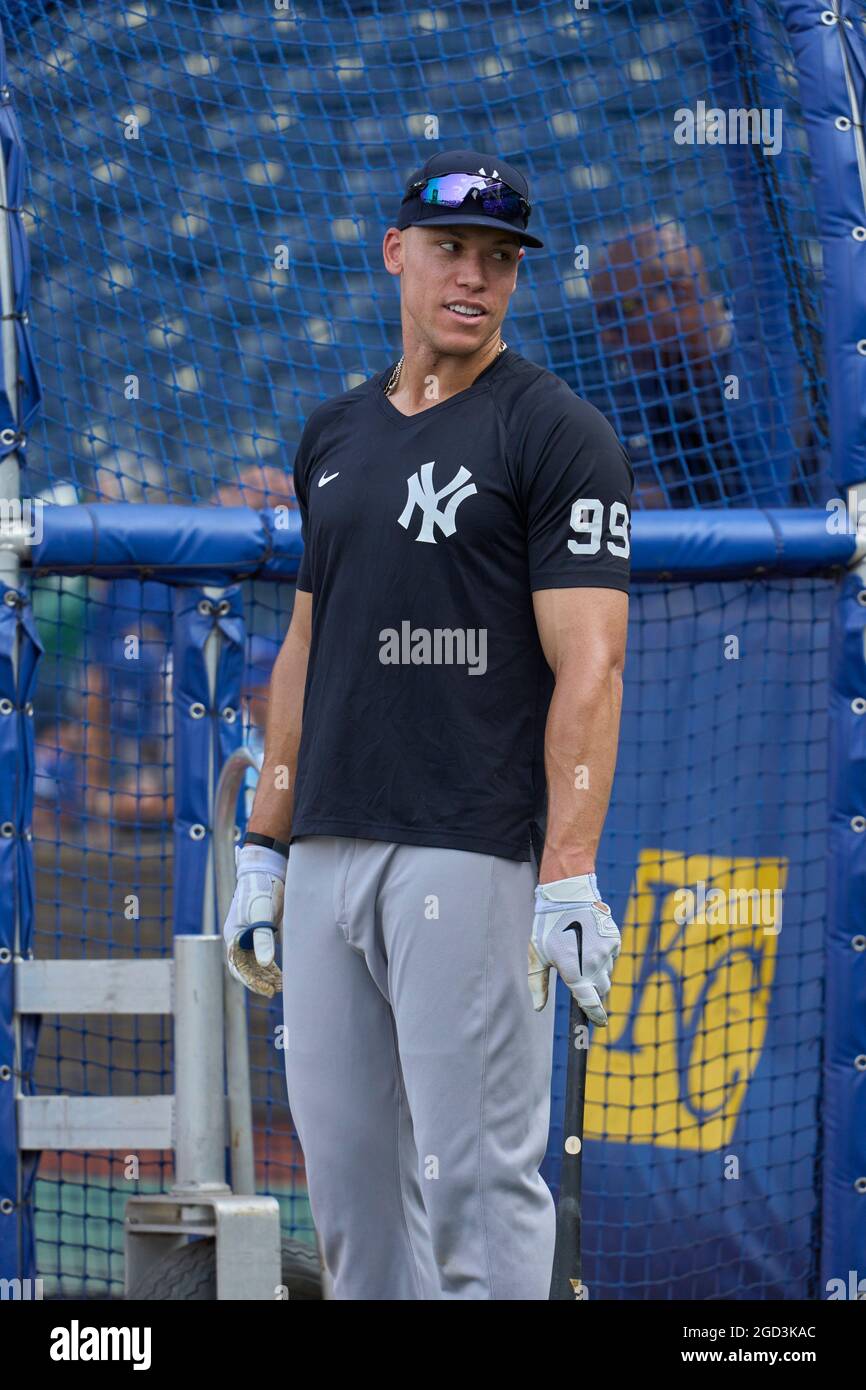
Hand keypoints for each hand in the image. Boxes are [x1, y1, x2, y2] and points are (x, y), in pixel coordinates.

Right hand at [222, 843, 286, 996]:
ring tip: (281, 986)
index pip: (238, 966)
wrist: (267, 870)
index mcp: (234, 935)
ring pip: (255, 963)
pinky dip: (271, 966)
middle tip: (275, 991)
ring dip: (266, 976)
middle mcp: (239, 938)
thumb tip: (266, 964)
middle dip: (259, 981)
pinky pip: (263, 955)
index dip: (250, 981)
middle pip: (246, 967)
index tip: (265, 990)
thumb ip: (264, 939)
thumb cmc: (261, 890)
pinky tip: (281, 975)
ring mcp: (249, 935)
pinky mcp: (260, 932)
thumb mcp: (262, 915)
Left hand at [528, 873, 620, 1025]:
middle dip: (593, 990)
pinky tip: (589, 943)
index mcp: (574, 972)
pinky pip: (612, 957)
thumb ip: (538, 984)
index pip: (590, 1003)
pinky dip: (604, 957)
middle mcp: (594, 965)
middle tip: (580, 979)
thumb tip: (538, 1008)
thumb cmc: (547, 926)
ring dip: (597, 972)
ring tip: (580, 953)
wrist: (568, 895)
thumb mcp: (537, 955)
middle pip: (601, 990)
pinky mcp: (615, 940)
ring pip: (607, 973)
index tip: (599, 1022)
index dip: (596, 1015)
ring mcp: (607, 952)